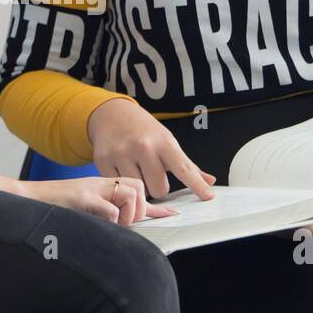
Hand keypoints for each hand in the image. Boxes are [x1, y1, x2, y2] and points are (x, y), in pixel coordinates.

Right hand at [21, 176, 181, 225]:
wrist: (23, 200)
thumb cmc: (50, 209)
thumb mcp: (81, 211)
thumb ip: (102, 217)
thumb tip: (122, 231)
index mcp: (100, 188)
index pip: (136, 192)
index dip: (155, 206)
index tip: (172, 214)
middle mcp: (99, 185)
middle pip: (138, 188)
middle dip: (139, 210)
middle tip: (124, 225)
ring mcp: (91, 190)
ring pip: (131, 195)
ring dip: (127, 215)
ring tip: (111, 226)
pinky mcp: (83, 198)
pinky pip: (111, 210)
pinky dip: (110, 221)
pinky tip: (96, 226)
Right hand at [87, 98, 216, 201]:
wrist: (111, 115)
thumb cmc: (144, 131)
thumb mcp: (167, 141)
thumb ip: (186, 165)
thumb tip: (209, 181)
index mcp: (163, 141)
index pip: (183, 168)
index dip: (196, 185)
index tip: (208, 197)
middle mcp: (143, 147)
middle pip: (159, 190)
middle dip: (157, 187)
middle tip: (152, 174)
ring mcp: (121, 154)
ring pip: (139, 191)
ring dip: (140, 186)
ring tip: (136, 171)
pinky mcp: (103, 161)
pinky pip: (119, 188)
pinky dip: (123, 185)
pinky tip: (122, 171)